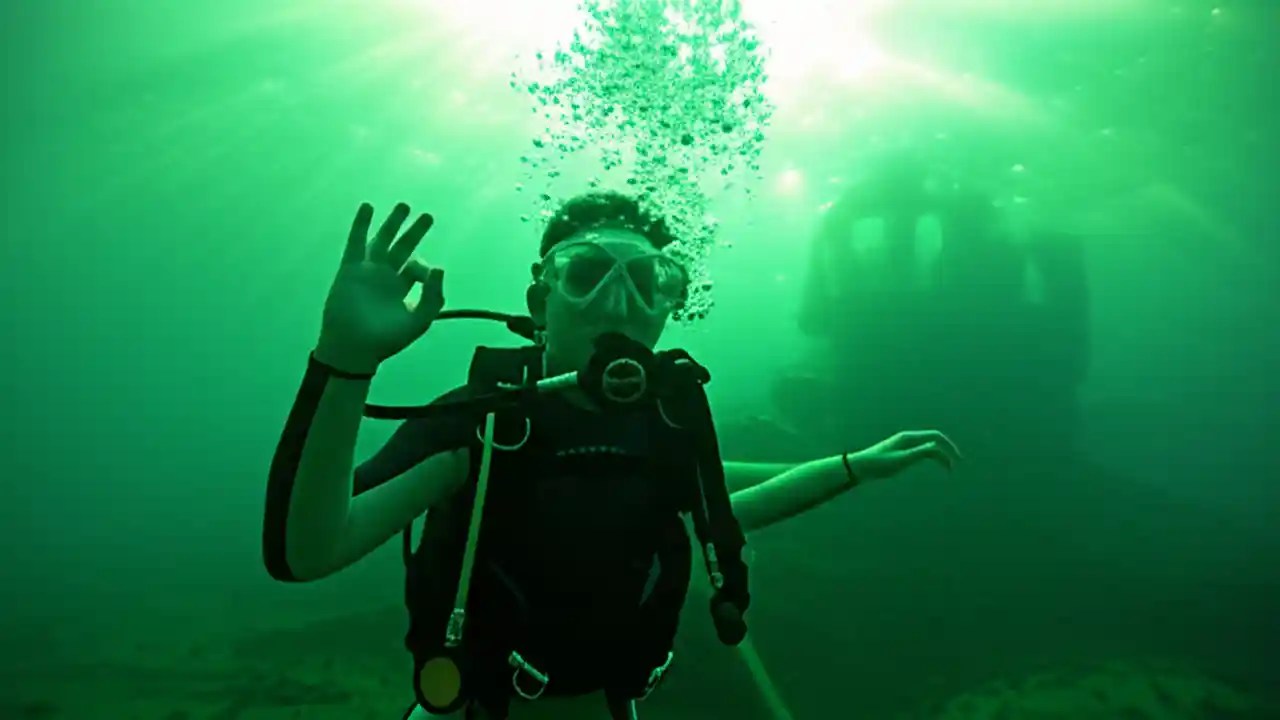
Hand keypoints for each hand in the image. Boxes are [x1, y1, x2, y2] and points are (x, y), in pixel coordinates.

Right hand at [314, 202, 444, 373]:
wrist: (354, 347)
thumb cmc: (387, 340)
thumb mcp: (419, 320)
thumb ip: (434, 297)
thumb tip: (441, 268)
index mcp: (401, 290)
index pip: (417, 268)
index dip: (426, 268)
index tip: (429, 276)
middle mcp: (385, 278)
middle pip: (403, 248)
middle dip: (415, 232)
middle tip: (428, 216)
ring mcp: (367, 272)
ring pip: (382, 241)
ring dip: (393, 223)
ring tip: (405, 205)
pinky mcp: (350, 270)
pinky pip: (356, 243)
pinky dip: (361, 225)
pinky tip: (368, 207)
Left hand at [845, 430, 961, 482]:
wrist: (859, 467)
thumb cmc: (879, 464)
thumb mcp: (902, 460)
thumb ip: (920, 453)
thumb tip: (938, 448)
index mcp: (909, 438)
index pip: (936, 437)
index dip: (949, 447)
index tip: (957, 462)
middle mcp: (907, 437)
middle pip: (934, 439)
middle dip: (947, 449)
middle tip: (955, 464)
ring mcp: (903, 443)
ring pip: (927, 444)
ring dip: (939, 452)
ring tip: (946, 466)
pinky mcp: (899, 450)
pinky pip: (920, 449)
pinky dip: (930, 455)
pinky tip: (929, 463)